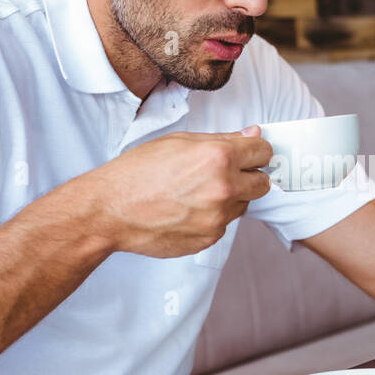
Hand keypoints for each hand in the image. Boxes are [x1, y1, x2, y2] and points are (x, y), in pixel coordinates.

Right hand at [86, 126, 272, 257]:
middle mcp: (223, 188)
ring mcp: (218, 218)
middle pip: (262, 183)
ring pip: (243, 205)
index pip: (263, 153)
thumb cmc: (138, 172)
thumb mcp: (179, 142)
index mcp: (218, 157)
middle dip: (249, 177)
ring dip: (229, 198)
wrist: (111, 210)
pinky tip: (186, 210)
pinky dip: (211, 217)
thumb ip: (223, 140)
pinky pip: (223, 225)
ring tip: (195, 193)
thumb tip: (254, 136)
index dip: (256, 152)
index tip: (249, 154)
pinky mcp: (209, 239)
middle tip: (225, 174)